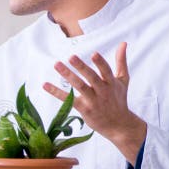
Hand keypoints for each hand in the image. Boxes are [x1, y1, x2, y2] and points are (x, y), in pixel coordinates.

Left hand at [43, 42, 145, 163]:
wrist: (119, 125)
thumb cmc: (119, 99)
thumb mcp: (123, 80)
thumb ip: (121, 61)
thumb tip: (123, 43)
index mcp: (111, 83)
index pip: (106, 71)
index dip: (100, 63)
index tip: (94, 54)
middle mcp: (103, 91)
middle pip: (92, 78)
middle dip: (82, 67)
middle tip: (71, 57)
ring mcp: (93, 100)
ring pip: (79, 87)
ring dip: (68, 75)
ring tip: (57, 64)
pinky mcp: (84, 109)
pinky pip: (68, 99)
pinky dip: (56, 92)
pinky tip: (45, 85)